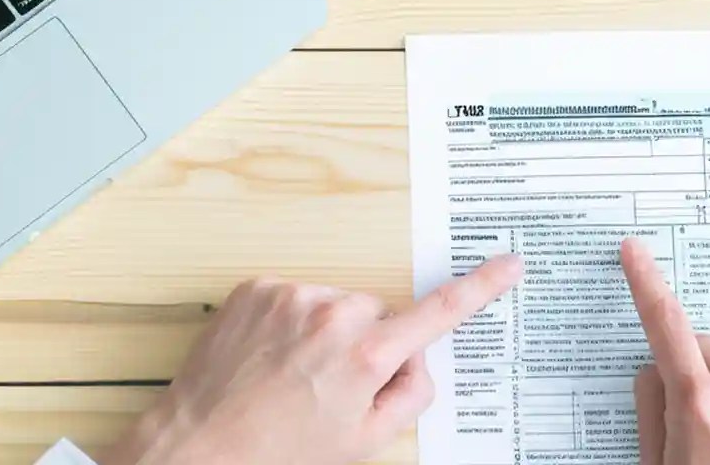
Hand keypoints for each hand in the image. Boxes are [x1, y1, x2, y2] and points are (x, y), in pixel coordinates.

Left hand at [103, 254, 523, 464]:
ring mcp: (292, 296)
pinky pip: (293, 296)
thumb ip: (409, 396)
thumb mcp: (364, 443)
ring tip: (291, 373)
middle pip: (376, 313)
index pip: (440, 312)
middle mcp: (333, 315)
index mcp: (367, 356)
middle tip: (332, 383)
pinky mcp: (258, 288)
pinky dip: (288, 321)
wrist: (200, 444)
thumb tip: (417, 361)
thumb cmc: (278, 452)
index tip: (508, 264)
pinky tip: (270, 356)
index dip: (481, 287)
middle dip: (365, 341)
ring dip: (322, 330)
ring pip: (332, 303)